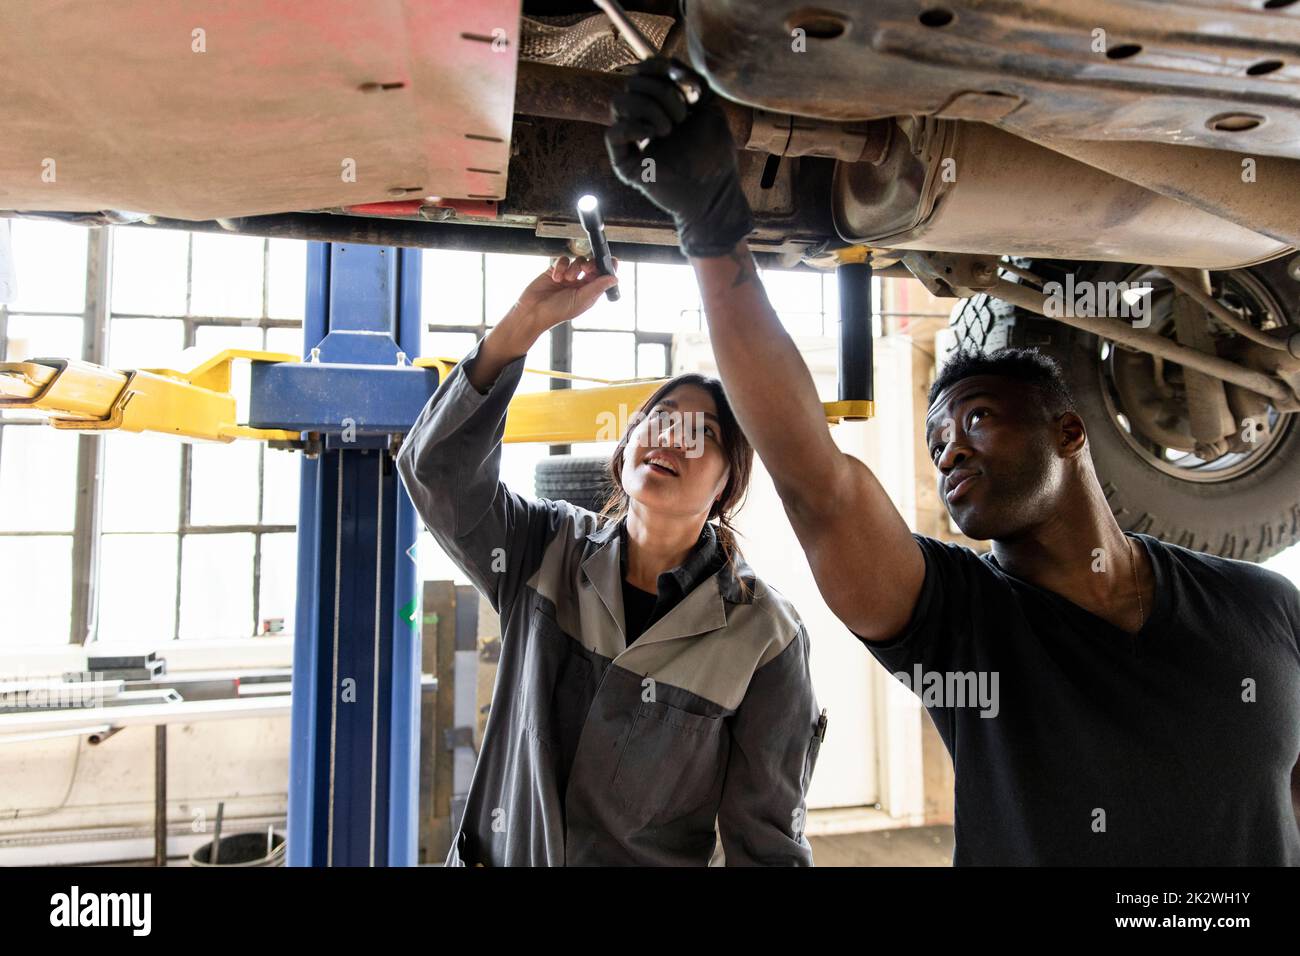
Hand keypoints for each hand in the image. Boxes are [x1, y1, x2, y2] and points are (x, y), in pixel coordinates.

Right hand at [511, 255, 618, 333]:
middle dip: (590, 264)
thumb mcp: (581, 300)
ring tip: (566, 279)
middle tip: (586, 269)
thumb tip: (615, 279)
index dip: (608, 268)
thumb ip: (597, 287)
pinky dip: (561, 266)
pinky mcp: (555, 270)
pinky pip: (563, 260)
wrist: (533, 311)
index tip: (611, 260)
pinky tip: (556, 277)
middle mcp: (580, 284)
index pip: (603, 277)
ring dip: (573, 268)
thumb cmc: (556, 312)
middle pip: (592, 265)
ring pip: (578, 261)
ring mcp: (568, 276)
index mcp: (590, 292)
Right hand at [605, 58, 752, 257]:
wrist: (714, 192)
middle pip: (632, 82)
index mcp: (660, 104)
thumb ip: (693, 82)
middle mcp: (642, 118)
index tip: (686, 83)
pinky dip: (633, 127)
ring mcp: (632, 140)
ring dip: (648, 108)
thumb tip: (670, 65)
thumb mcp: (709, 108)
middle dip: (662, 92)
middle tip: (683, 116)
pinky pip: (613, 134)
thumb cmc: (714, 154)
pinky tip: (654, 135)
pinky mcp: (626, 162)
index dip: (661, 67)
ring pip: (618, 102)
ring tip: (669, 129)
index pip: (644, 71)